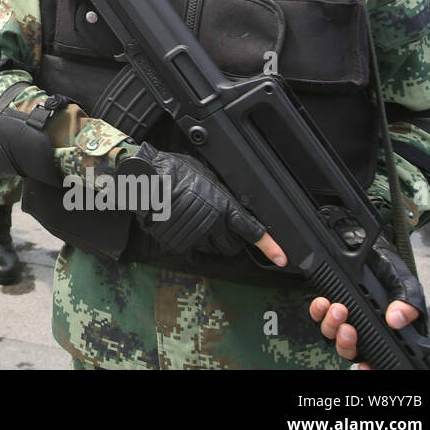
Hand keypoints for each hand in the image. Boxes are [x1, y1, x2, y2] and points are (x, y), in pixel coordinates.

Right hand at [117, 142, 285, 261]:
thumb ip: (221, 194)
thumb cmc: (175, 171)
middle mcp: (214, 226)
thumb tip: (229, 201)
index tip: (282, 259)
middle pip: (232, 245)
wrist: (147, 180)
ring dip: (210, 240)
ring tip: (194, 219)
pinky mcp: (179, 243)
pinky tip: (181, 225)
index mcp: (224, 207)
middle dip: (229, 238)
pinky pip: (192, 249)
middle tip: (217, 223)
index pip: (253, 232)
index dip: (270, 247)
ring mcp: (196, 237)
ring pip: (213, 249)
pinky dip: (191, 241)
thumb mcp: (207, 175)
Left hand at [309, 223, 424, 366]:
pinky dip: (317, 312)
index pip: (377, 356)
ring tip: (337, 309)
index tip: (364, 365)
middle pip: (350, 350)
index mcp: (386, 332)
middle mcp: (364, 330)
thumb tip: (397, 320)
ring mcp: (344, 319)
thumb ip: (406, 303)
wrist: (369, 249)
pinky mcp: (328, 306)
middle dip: (346, 341)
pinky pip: (317, 316)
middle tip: (348, 327)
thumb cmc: (389, 270)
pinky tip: (322, 303)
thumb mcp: (405, 285)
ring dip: (332, 325)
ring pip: (332, 335)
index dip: (369, 365)